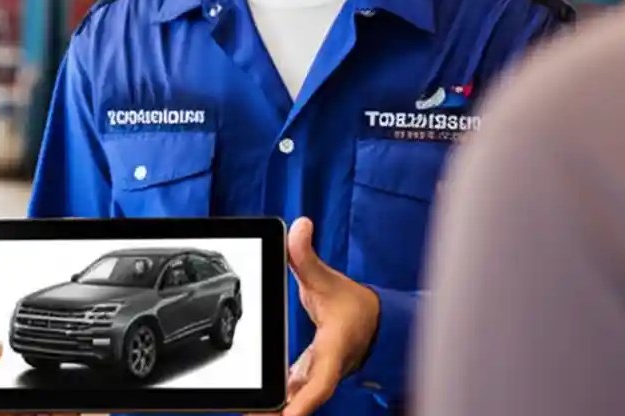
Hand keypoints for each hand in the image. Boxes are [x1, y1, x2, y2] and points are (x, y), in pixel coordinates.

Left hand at [252, 218, 380, 415]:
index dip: (303, 402)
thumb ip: (307, 256)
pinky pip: (294, 395)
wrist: (376, 322)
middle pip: (304, 400)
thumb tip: (299, 226)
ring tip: (248, 415)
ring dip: (277, 410)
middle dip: (282, 413)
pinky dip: (279, 402)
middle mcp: (327, 369)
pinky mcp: (311, 377)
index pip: (321, 381)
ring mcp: (319, 376)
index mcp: (334, 348)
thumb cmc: (354, 305)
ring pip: (298, 401)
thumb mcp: (328, 278)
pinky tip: (258, 409)